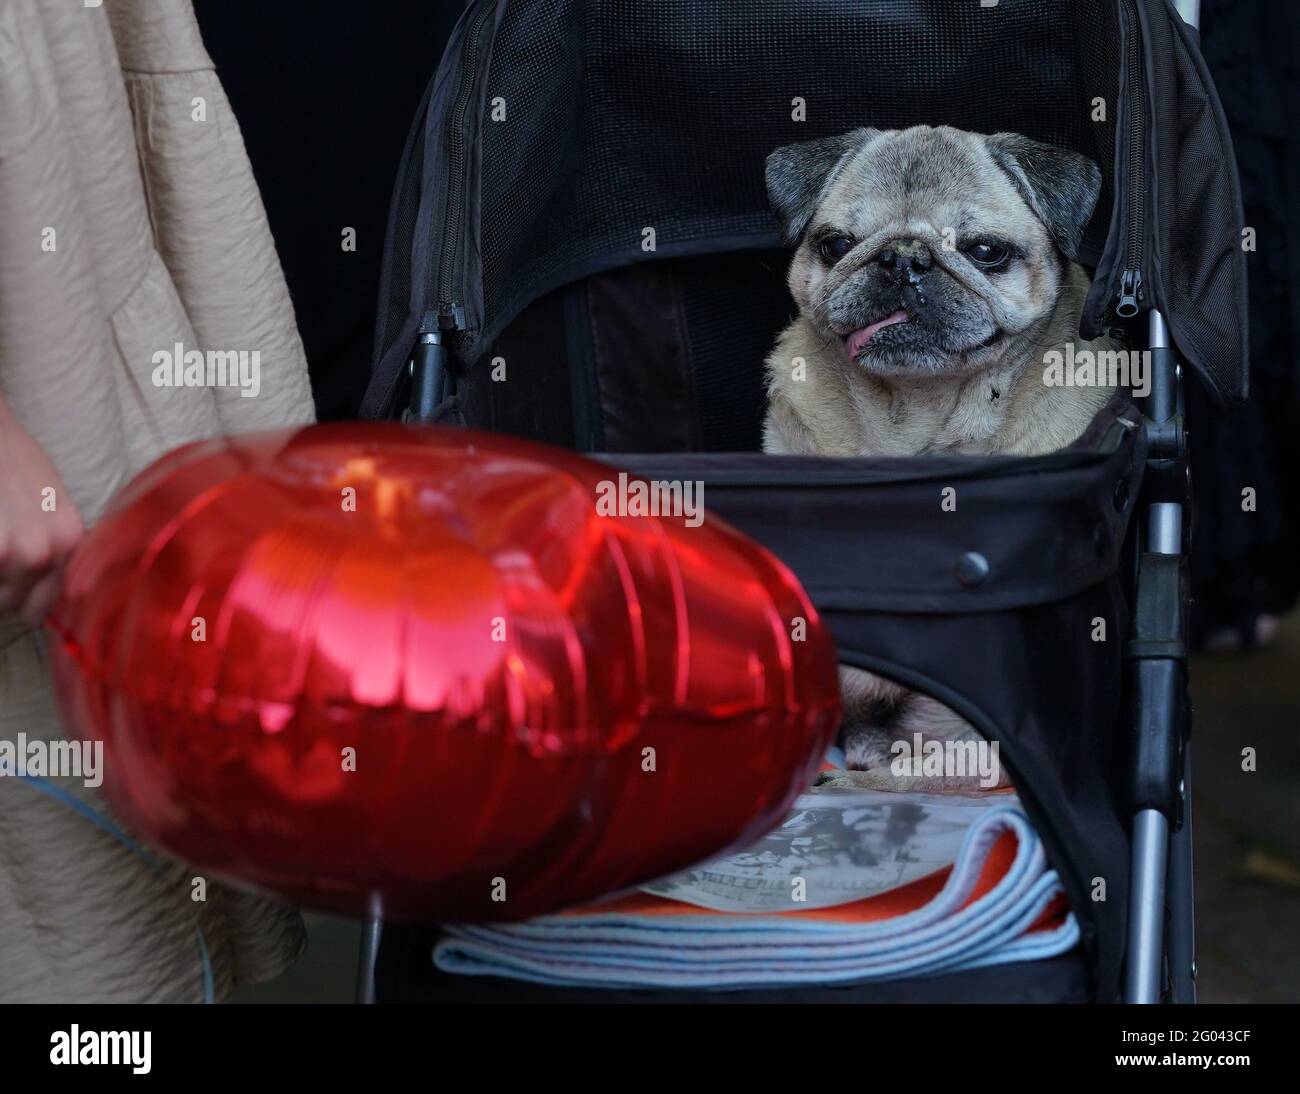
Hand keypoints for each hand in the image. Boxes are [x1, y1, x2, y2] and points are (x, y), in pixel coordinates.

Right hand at [0, 401, 83, 624]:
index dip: (27, 604)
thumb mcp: (55, 507)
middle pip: (14, 605)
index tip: (17, 596)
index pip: (48, 605)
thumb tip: (55, 588)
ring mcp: (12, 554)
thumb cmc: (17, 464)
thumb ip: (57, 548)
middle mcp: (47, 553)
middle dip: (1, 589)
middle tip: (0, 555)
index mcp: (71, 544)